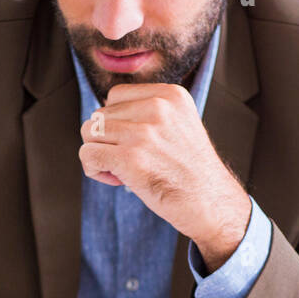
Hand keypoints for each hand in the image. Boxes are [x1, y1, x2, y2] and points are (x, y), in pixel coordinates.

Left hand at [79, 82, 251, 270]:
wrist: (210, 202)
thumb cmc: (190, 172)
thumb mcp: (179, 126)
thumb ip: (148, 113)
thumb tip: (102, 118)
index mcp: (170, 95)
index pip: (115, 96)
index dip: (116, 121)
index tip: (133, 144)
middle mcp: (157, 107)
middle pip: (99, 115)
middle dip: (106, 141)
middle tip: (128, 162)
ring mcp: (143, 132)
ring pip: (89, 133)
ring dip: (98, 154)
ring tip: (120, 170)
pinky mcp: (130, 158)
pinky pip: (88, 155)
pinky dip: (94, 170)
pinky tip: (116, 180)